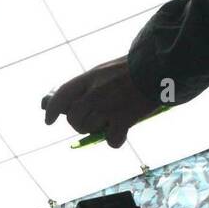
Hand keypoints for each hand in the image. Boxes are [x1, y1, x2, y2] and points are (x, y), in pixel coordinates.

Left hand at [44, 56, 158, 148]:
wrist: (160, 67)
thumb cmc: (133, 69)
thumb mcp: (104, 71)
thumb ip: (84, 86)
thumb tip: (53, 101)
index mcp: (89, 78)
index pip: (61, 95)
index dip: (52, 110)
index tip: (48, 121)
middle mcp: (94, 92)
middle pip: (73, 119)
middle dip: (80, 123)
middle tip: (94, 118)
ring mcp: (108, 106)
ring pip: (89, 129)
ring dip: (98, 129)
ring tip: (111, 119)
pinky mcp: (124, 119)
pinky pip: (111, 140)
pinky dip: (116, 139)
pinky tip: (122, 131)